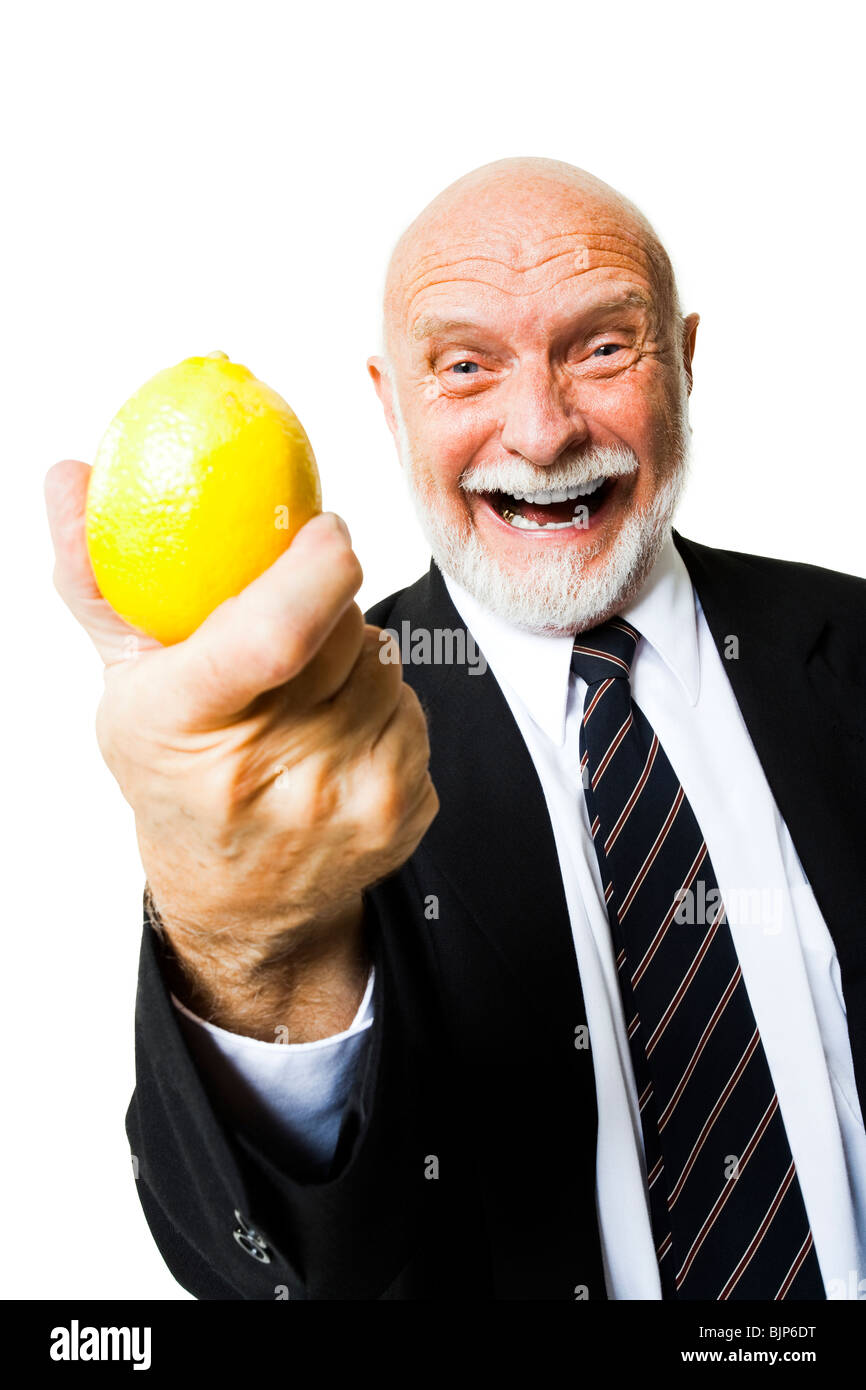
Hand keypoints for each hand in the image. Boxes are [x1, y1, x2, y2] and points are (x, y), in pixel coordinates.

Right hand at [45, 460, 437, 1039]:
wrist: (238, 896)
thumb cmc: (175, 775)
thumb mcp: (123, 685)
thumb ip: (98, 578)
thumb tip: (70, 474)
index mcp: (190, 726)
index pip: (274, 633)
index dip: (314, 566)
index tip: (321, 532)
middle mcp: (273, 774)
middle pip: (342, 628)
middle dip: (325, 604)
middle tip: (286, 630)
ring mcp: (345, 801)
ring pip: (383, 662)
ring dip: (352, 658)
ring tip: (302, 697)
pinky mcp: (400, 813)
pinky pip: (412, 707)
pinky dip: (380, 705)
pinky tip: (336, 736)